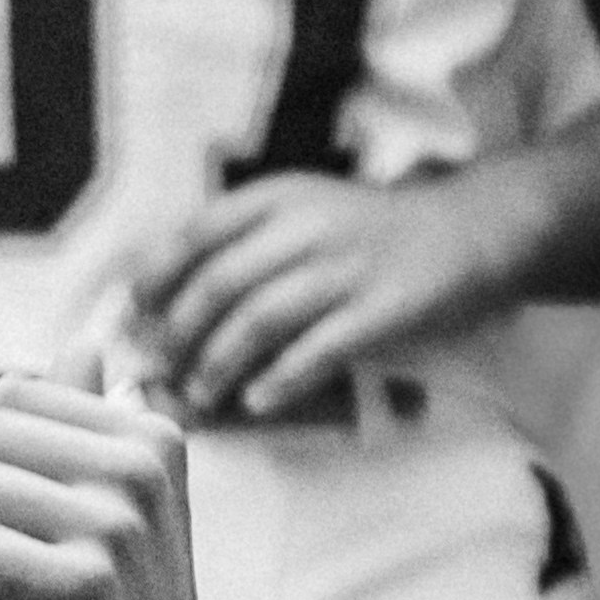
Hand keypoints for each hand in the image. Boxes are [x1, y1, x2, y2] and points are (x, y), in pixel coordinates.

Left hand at [124, 164, 525, 421]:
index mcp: (278, 198)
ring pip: (260, 319)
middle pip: (218, 283)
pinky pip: (320, 349)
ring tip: (200, 395)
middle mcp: (307, 226)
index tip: (130, 317)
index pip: (194, 233)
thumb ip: (242, 242)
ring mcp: (347, 266)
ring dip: (219, 364)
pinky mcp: (385, 308)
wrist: (470, 227)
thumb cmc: (369, 233)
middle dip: (177, 334)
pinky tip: (257, 401)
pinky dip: (280, 380)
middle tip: (158, 370)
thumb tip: (163, 295)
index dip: (153, 279)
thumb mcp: (302, 212)